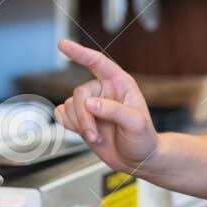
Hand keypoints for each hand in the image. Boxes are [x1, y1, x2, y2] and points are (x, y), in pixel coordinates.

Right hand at [53, 39, 161, 176]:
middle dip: (83, 116)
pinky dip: (69, 126)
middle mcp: (103, 91)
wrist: (137, 161)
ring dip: (79, 125)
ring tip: (96, 137)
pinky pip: (62, 115)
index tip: (63, 45)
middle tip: (94, 134)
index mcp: (120, 84)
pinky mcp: (81, 119)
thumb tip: (90, 103)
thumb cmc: (144, 139)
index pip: (98, 63)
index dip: (79, 53)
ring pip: (69, 106)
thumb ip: (114, 111)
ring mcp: (91, 105)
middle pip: (79, 93)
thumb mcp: (136, 124)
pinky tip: (84, 133)